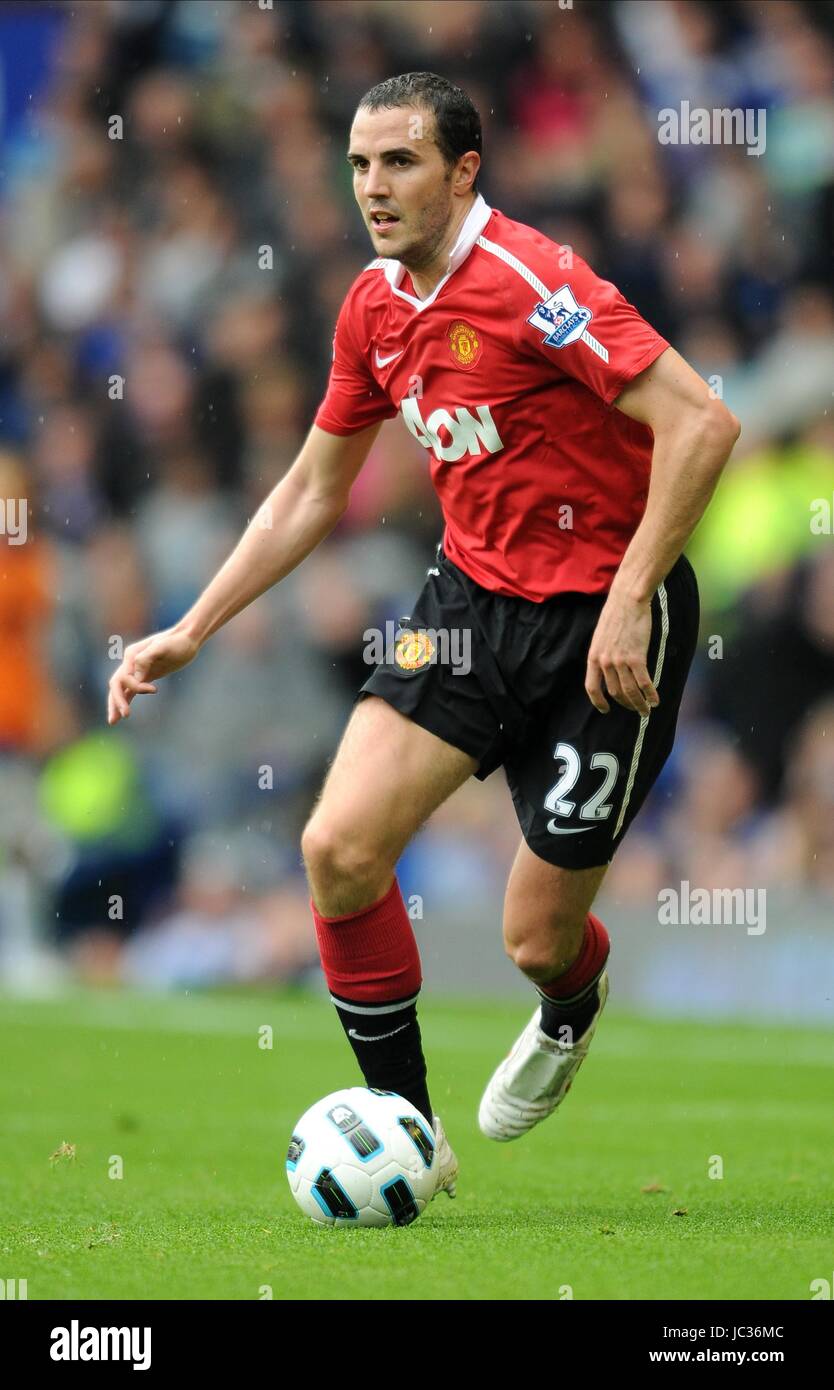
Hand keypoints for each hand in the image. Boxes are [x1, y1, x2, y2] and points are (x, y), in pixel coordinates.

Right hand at [107, 628, 199, 724]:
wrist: (188, 639)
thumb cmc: (177, 642)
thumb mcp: (162, 647)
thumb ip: (146, 658)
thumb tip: (136, 675)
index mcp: (131, 655)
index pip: (124, 678)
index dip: (136, 687)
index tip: (154, 690)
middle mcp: (131, 663)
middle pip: (116, 685)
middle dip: (115, 702)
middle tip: (116, 719)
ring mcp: (138, 670)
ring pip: (121, 690)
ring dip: (116, 705)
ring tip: (113, 722)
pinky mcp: (146, 676)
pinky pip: (132, 690)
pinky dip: (127, 700)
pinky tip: (124, 713)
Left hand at [585, 589, 658, 715]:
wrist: (628, 600)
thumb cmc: (617, 615)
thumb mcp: (601, 637)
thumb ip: (603, 654)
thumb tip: (609, 669)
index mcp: (593, 657)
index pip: (592, 687)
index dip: (598, 702)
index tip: (605, 709)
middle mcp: (605, 662)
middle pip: (615, 693)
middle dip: (626, 704)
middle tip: (636, 709)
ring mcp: (620, 661)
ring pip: (630, 692)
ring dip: (639, 704)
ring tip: (646, 710)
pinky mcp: (637, 658)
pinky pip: (644, 683)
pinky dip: (650, 694)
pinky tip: (655, 700)